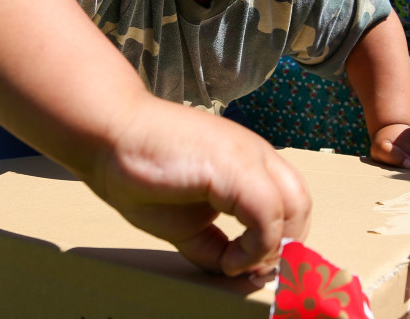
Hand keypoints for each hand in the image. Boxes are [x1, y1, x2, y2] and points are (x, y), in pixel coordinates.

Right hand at [91, 104, 311, 276]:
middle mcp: (256, 155)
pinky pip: (266, 215)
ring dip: (271, 249)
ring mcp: (247, 157)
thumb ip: (214, 244)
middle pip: (300, 205)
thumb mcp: (186, 221)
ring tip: (240, 266)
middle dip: (284, 246)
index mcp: (248, 163)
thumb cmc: (140, 171)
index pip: (291, 202)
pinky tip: (228, 260)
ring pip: (293, 208)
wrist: (109, 137)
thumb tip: (232, 270)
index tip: (254, 268)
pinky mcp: (233, 166)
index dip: (280, 240)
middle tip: (254, 271)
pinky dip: (254, 247)